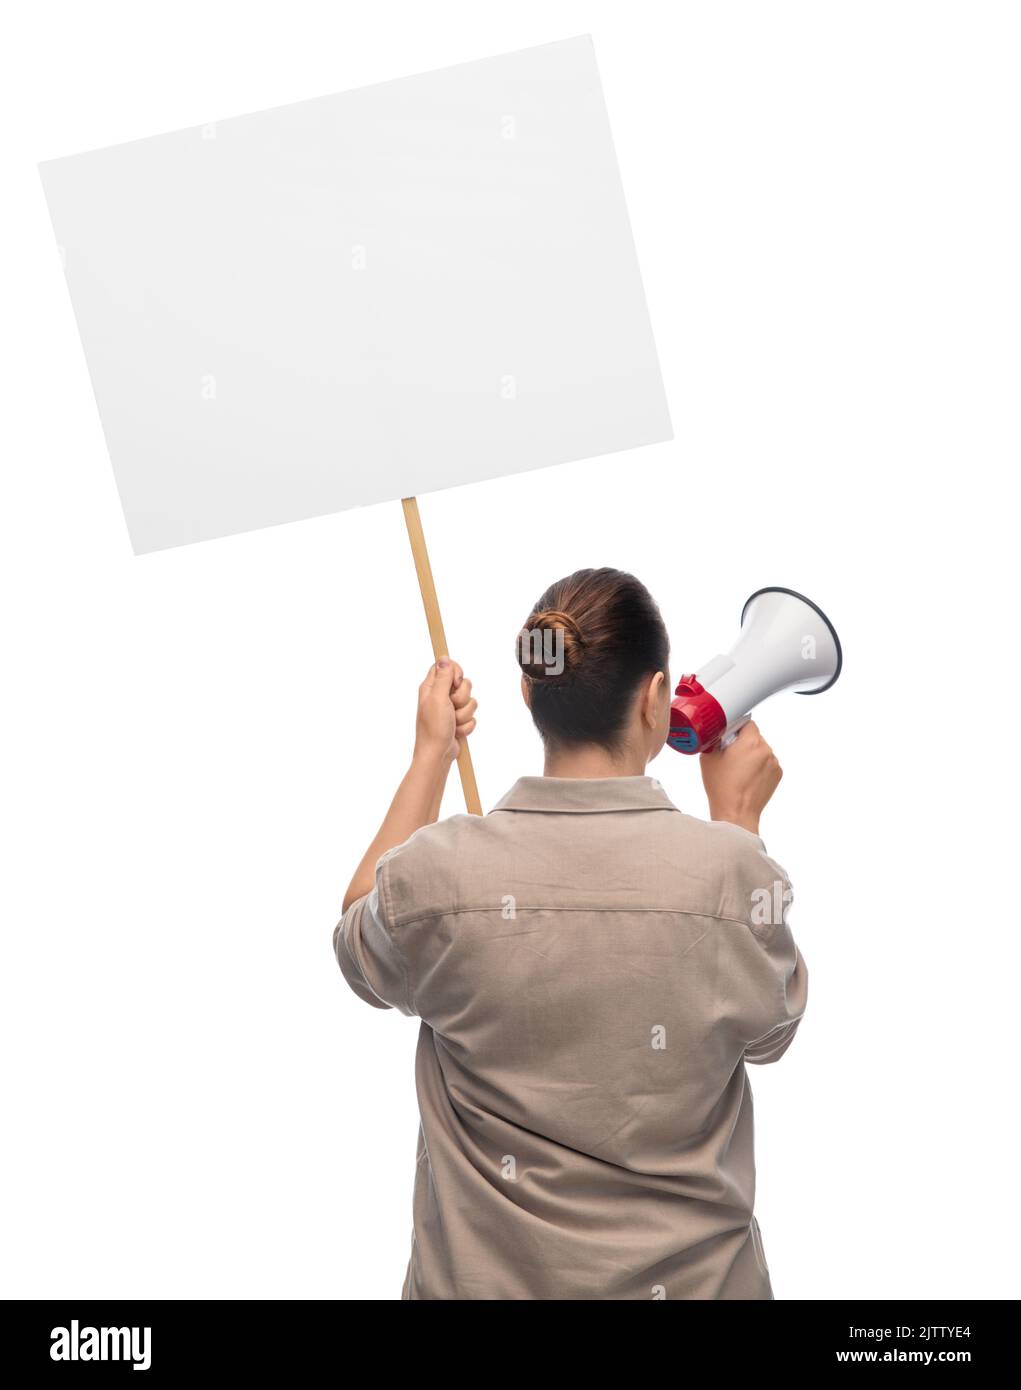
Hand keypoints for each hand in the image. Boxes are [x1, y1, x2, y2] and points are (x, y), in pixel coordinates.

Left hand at [414, 658, 477, 764]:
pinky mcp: (459, 720)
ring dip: (464, 714)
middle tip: (451, 707)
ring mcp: (450, 709)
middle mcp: (441, 696)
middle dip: (462, 698)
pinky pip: (472, 716)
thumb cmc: (434, 728)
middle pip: (463, 683)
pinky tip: (456, 732)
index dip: (456, 673)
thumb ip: (443, 677)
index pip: (447, 666)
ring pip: (471, 701)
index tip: (455, 684)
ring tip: (453, 723)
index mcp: (431, 687)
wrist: (437, 754)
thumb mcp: (437, 698)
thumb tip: (444, 657)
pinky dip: (466, 726)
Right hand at [699, 720, 781, 835]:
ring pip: (761, 750)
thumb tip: (719, 733)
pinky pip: (767, 762)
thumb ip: (715, 739)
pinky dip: (759, 766)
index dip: (736, 728)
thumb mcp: (708, 757)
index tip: (728, 736)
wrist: (736, 812)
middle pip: (754, 736)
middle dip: (742, 742)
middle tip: (730, 756)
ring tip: (738, 770)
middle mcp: (766, 749)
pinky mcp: (777, 774)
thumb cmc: (722, 787)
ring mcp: (774, 763)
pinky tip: (747, 777)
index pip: (747, 722)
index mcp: (750, 741)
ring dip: (752, 754)